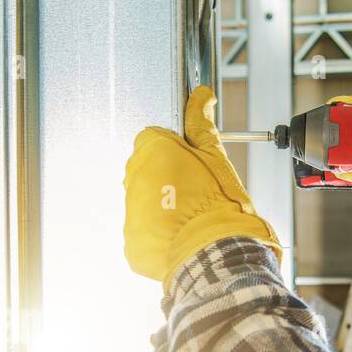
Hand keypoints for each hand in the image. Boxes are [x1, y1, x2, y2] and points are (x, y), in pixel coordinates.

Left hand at [123, 86, 280, 287]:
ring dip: (159, 206)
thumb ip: (201, 125)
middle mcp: (134, 181)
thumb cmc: (220, 205)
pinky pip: (141, 233)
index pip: (151, 139)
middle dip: (164, 178)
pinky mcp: (132, 244)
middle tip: (192, 192)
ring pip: (141, 202)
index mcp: (152, 152)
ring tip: (187, 216)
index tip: (188, 162)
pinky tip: (178, 235)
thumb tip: (200, 97)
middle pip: (143, 171)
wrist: (218, 253)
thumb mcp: (215, 157)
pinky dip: (156, 234)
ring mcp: (130, 215)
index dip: (173, 150)